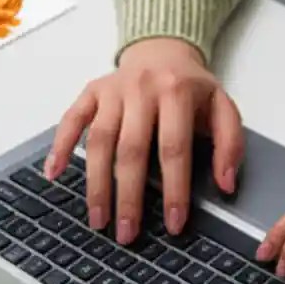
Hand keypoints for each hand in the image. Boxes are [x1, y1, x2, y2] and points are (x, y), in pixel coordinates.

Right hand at [45, 37, 243, 243]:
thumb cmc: (192, 88)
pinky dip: (61, 146)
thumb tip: (226, 185)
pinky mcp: (92, 91)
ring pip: (100, 141)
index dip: (174, 189)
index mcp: (177, 93)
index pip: (174, 149)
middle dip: (129, 197)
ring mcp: (113, 90)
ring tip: (98, 219)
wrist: (163, 50)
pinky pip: (71, 119)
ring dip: (96, 184)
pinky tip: (54, 174)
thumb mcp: (223, 108)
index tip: (173, 224)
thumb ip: (230, 144)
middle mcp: (142, 89)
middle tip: (127, 233)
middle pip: (132, 150)